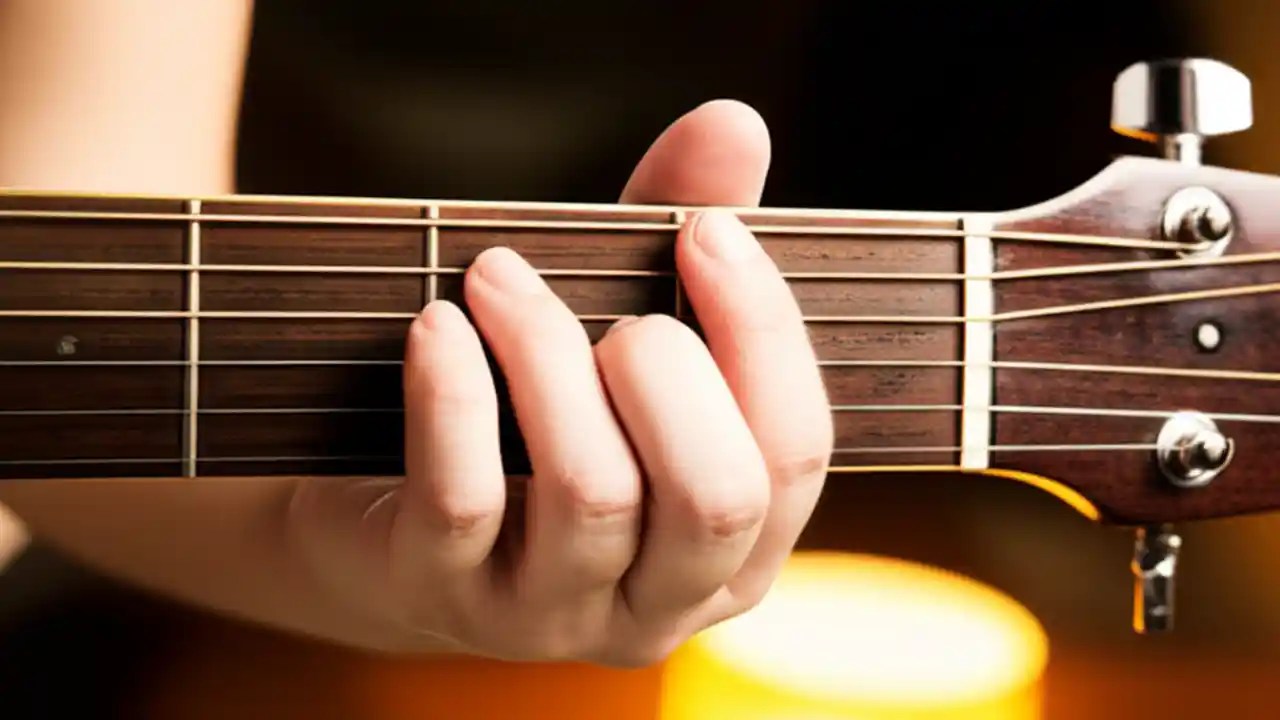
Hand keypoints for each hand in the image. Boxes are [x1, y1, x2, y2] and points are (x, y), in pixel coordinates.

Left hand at [286, 100, 832, 666]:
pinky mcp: (443, 595)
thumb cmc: (534, 418)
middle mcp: (661, 604)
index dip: (761, 330)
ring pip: (592, 492)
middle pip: (715, 494)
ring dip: (547, 353)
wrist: (389, 524)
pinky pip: (465, 498)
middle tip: (613, 311)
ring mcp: (551, 615)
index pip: (796, 453)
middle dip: (667, 368)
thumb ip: (685, 242)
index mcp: (738, 548)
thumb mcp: (620, 332)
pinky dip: (453, 392)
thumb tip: (732, 126)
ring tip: (498, 277)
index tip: (706, 230)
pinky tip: (437, 322)